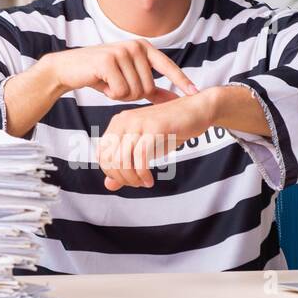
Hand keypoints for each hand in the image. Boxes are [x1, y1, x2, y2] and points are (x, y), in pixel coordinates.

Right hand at [50, 39, 197, 105]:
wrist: (69, 69)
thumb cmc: (101, 75)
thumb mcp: (128, 78)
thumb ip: (151, 88)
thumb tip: (173, 100)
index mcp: (144, 47)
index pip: (167, 66)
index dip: (181, 81)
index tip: (195, 93)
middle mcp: (135, 46)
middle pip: (148, 87)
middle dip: (133, 95)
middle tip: (117, 86)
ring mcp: (122, 51)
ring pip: (135, 91)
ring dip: (121, 95)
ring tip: (108, 83)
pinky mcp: (109, 61)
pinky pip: (121, 91)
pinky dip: (111, 94)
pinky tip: (102, 83)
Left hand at [98, 92, 215, 190]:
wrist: (196, 111)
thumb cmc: (170, 131)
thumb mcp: (143, 150)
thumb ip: (124, 166)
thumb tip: (108, 185)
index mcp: (118, 123)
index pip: (102, 155)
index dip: (111, 173)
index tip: (127, 180)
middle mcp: (124, 120)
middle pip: (111, 159)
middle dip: (122, 178)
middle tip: (136, 184)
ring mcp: (138, 122)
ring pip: (123, 159)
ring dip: (132, 178)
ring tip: (143, 182)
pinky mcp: (154, 127)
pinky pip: (141, 157)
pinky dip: (143, 174)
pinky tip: (149, 180)